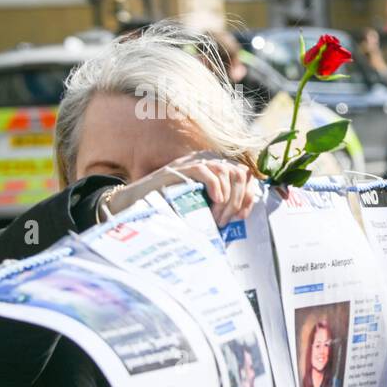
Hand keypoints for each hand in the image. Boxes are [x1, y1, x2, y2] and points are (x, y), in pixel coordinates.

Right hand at [107, 151, 261, 226]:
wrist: (137, 208)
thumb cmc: (170, 212)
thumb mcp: (201, 210)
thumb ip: (220, 207)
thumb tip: (242, 214)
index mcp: (215, 174)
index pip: (244, 174)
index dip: (250, 194)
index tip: (243, 215)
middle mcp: (206, 165)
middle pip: (238, 173)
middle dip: (238, 199)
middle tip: (226, 220)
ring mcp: (192, 165)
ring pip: (226, 171)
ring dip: (227, 197)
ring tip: (217, 216)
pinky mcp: (180, 170)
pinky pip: (205, 170)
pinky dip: (215, 185)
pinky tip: (214, 200)